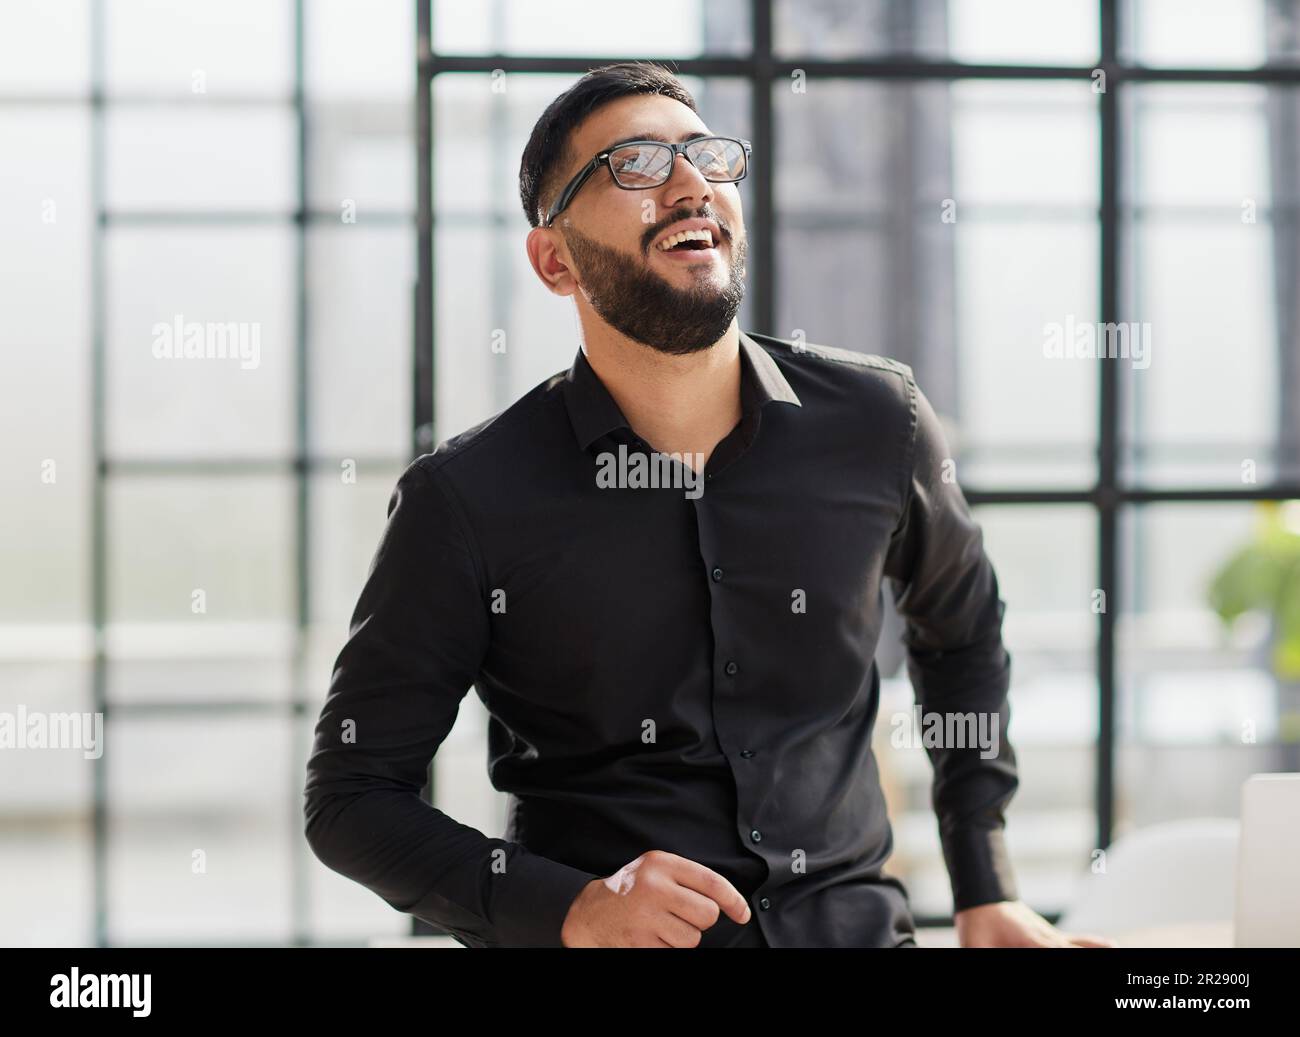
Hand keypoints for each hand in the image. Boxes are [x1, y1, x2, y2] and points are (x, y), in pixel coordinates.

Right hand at [560, 850, 751, 946]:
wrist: (590, 913)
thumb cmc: (631, 890)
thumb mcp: (656, 870)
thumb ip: (687, 878)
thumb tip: (728, 902)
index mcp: (662, 863)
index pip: (712, 882)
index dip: (734, 901)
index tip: (743, 913)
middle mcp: (654, 887)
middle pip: (707, 914)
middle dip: (701, 920)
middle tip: (681, 914)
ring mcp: (646, 917)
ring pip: (692, 938)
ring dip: (682, 936)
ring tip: (661, 924)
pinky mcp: (640, 942)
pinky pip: (673, 951)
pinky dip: (667, 947)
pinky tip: (650, 935)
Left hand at [954, 899, 1116, 946]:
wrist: (984, 899)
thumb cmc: (977, 925)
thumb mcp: (975, 945)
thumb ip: (985, 953)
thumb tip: (986, 953)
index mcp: (1030, 940)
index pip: (1055, 950)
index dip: (1071, 952)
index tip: (1091, 951)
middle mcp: (1048, 937)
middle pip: (1074, 948)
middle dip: (1091, 951)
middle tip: (1114, 949)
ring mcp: (1053, 936)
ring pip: (1082, 943)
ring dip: (1098, 946)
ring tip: (1118, 948)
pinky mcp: (1053, 938)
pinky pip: (1079, 941)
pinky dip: (1095, 944)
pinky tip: (1112, 945)